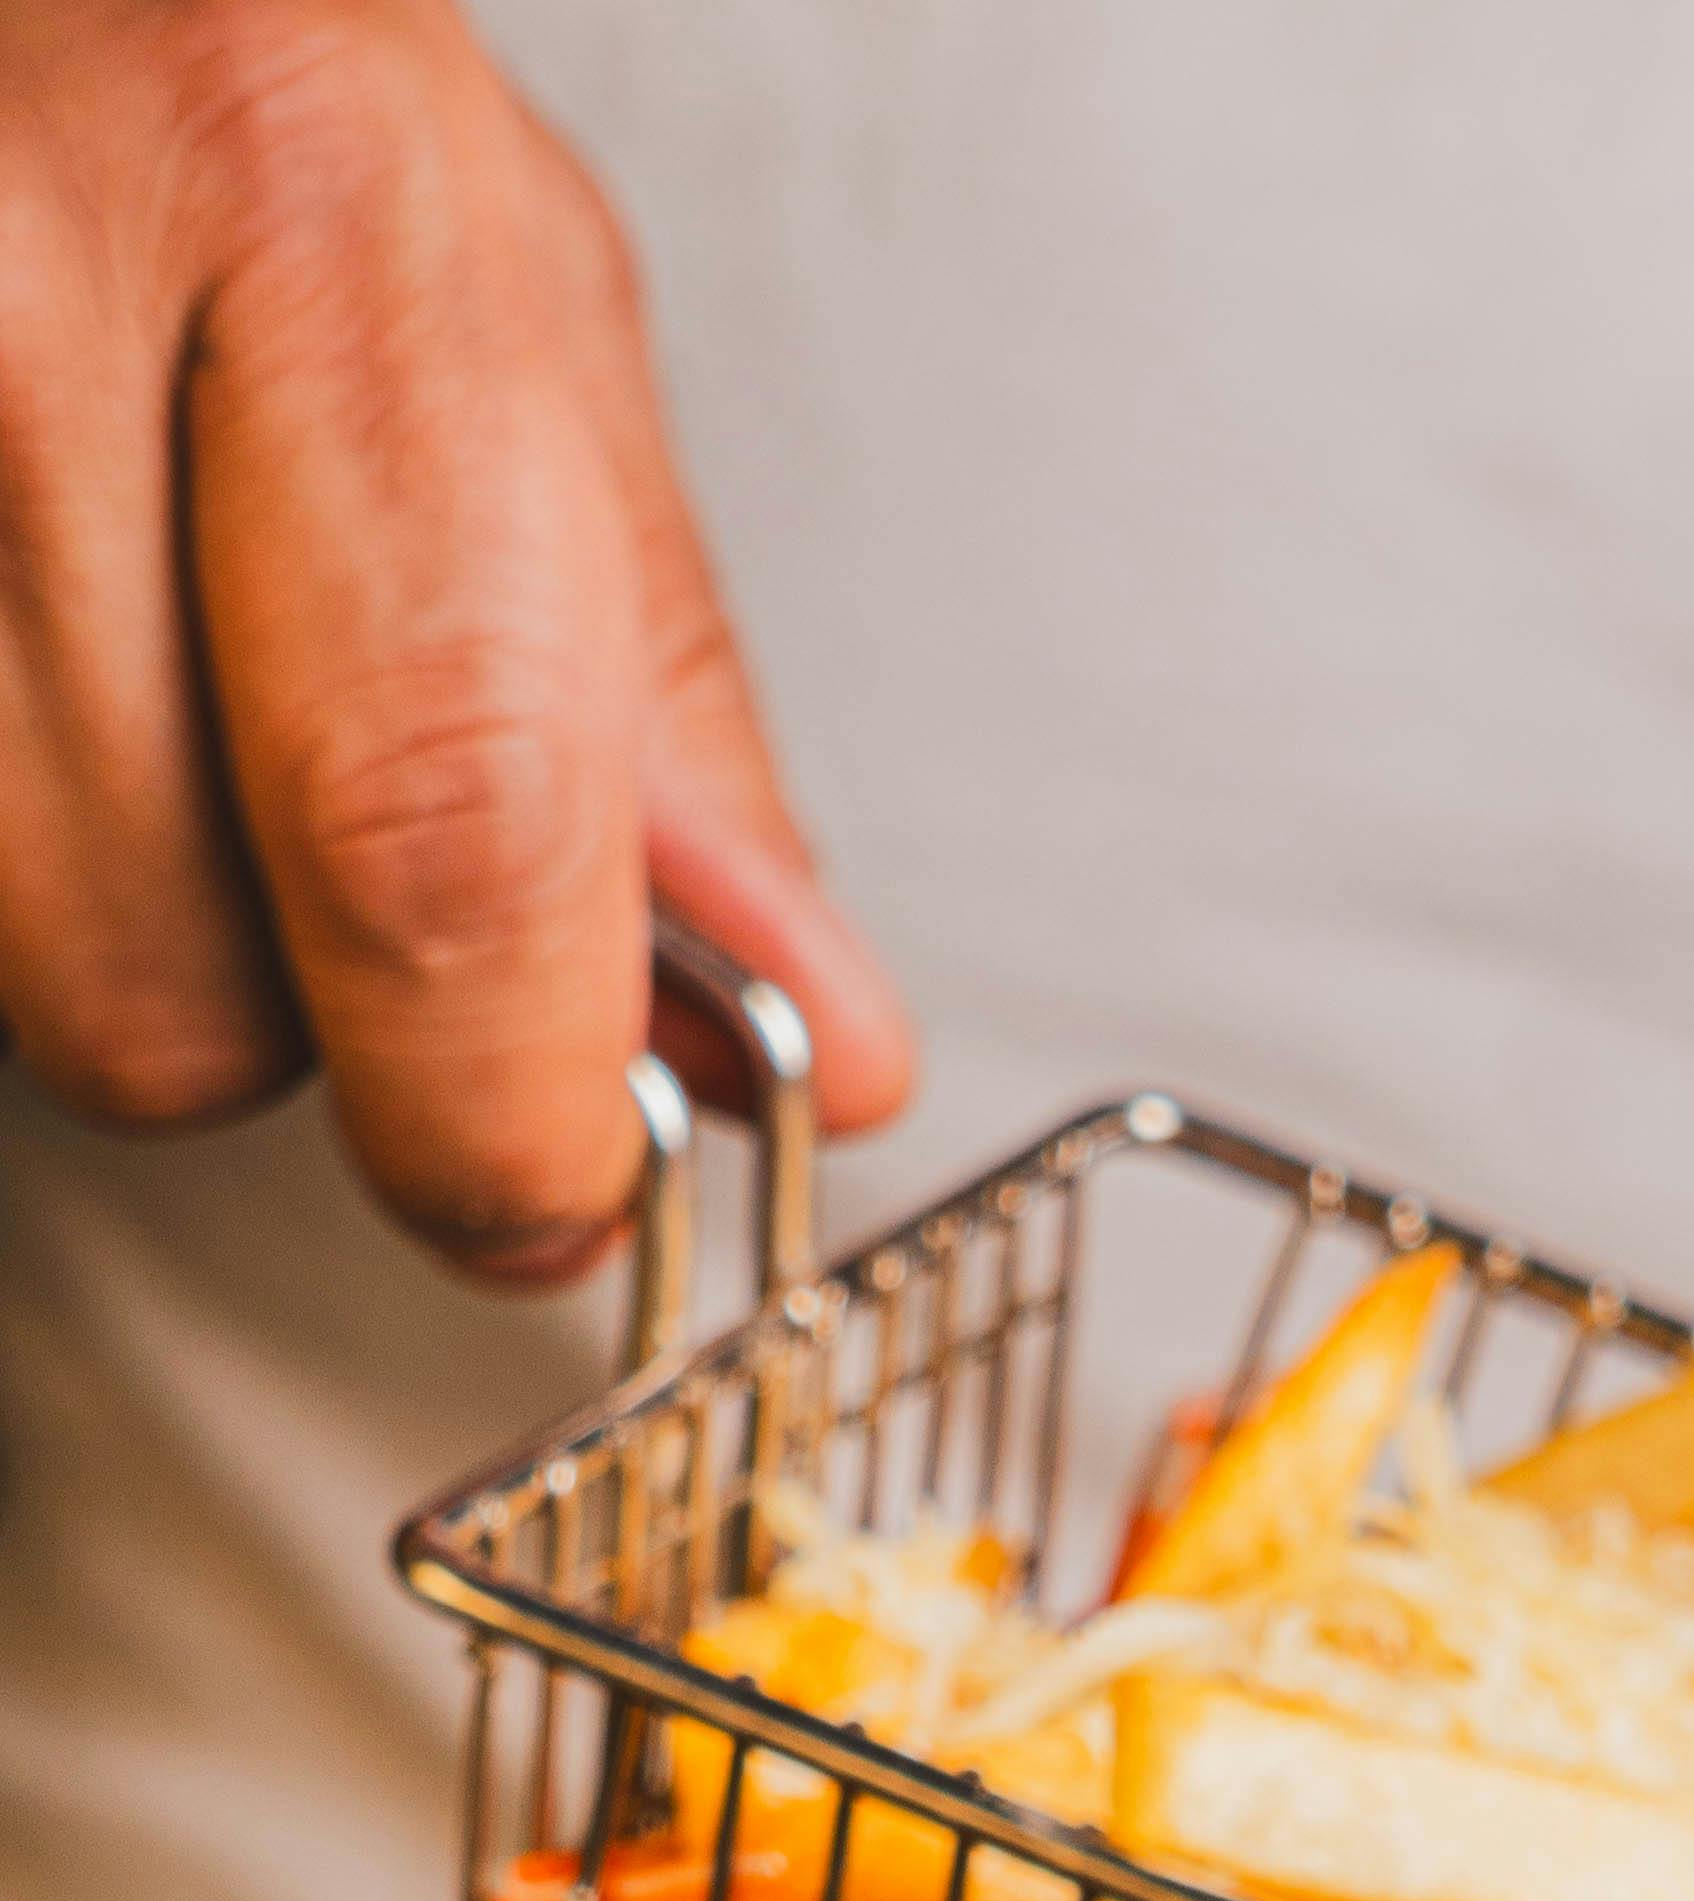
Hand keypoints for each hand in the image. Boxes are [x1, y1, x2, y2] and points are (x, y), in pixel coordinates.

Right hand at [0, 0, 906, 1280]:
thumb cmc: (226, 78)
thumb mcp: (510, 311)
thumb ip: (661, 709)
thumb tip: (801, 1039)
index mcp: (305, 207)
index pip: (438, 842)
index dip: (507, 1108)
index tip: (561, 1183)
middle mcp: (10, 303)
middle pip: (178, 993)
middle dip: (294, 1003)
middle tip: (301, 784)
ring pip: (36, 986)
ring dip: (128, 926)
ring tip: (136, 668)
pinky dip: (22, 859)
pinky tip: (42, 675)